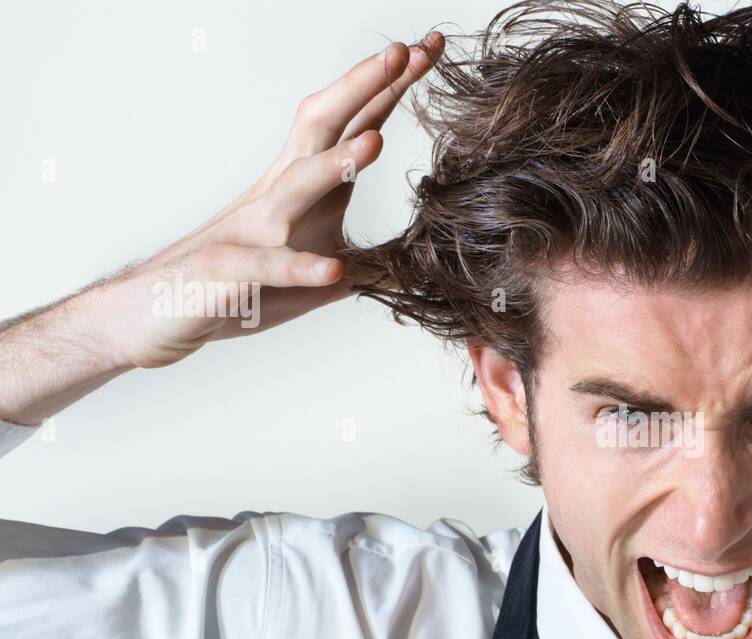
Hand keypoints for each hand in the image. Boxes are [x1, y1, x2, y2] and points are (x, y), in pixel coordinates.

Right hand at [105, 33, 443, 368]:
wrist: (158, 312)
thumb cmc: (242, 286)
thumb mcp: (320, 279)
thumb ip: (369, 267)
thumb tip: (416, 269)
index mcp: (303, 187)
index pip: (352, 123)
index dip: (389, 88)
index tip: (428, 49)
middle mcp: (277, 195)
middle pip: (322, 128)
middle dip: (361, 89)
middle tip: (402, 54)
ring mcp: (250, 230)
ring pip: (294, 186)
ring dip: (335, 163)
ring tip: (376, 142)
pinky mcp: (227, 270)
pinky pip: (265, 266)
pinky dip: (298, 267)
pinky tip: (333, 269)